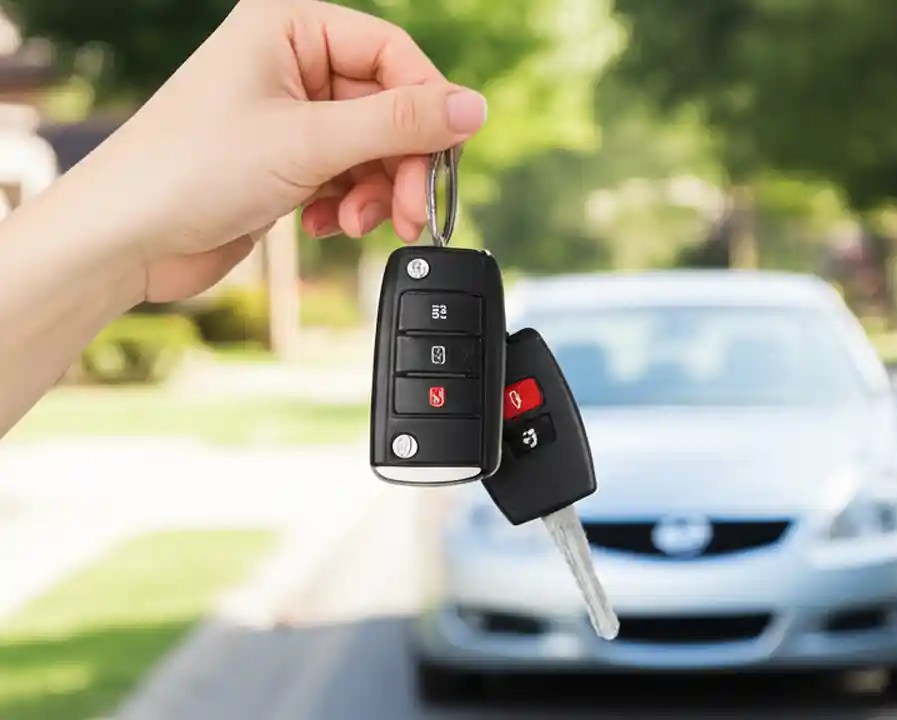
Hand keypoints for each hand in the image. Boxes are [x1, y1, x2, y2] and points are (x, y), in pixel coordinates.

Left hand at [64, 0, 486, 302]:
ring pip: (373, 147)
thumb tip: (472, 107)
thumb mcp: (310, 142)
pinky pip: (347, 175)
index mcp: (288, 27)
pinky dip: (348, 203)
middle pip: (389, 105)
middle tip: (411, 210)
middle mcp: (289, 63)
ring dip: (375, 191)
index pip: (392, 52)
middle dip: (402, 163)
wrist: (123, 239)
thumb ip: (399, 123)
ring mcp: (288, 115)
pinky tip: (323, 223)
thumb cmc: (189, 171)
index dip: (428, 104)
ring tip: (355, 222)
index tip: (449, 152)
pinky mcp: (285, 160)